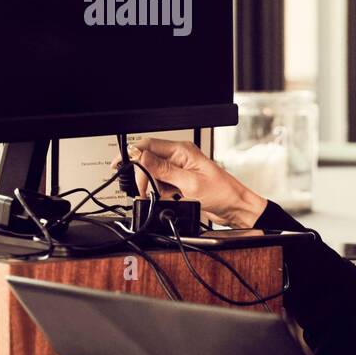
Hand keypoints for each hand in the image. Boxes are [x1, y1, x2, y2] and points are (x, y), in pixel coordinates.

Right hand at [124, 138, 267, 227]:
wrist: (235, 209)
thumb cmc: (222, 193)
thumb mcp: (189, 182)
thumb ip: (163, 170)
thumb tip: (141, 157)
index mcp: (182, 150)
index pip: (149, 145)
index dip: (132, 154)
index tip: (120, 166)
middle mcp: (180, 157)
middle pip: (148, 161)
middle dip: (144, 176)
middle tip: (145, 190)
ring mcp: (180, 170)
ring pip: (153, 175)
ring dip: (155, 187)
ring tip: (168, 194)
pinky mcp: (181, 182)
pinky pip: (162, 185)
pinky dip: (162, 193)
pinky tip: (174, 197)